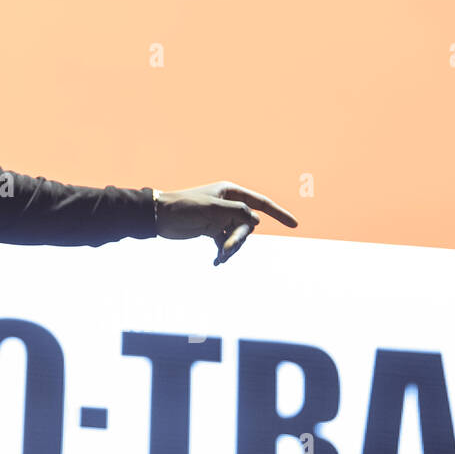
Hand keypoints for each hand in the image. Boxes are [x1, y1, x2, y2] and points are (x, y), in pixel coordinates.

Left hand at [155, 181, 298, 264]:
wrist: (159, 217)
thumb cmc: (184, 206)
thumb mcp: (214, 209)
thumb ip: (238, 212)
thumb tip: (256, 221)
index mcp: (231, 192)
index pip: (261, 203)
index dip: (279, 213)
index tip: (295, 224)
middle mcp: (229, 204)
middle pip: (248, 225)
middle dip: (239, 238)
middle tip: (226, 249)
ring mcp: (221, 218)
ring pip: (238, 236)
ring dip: (231, 247)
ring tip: (219, 257)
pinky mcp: (212, 230)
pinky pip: (226, 243)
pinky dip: (223, 252)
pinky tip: (216, 261)